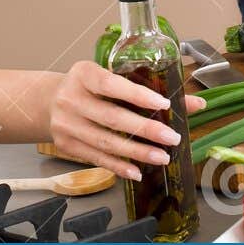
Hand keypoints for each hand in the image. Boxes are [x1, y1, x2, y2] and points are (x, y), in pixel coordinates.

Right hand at [48, 60, 205, 179]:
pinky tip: (137, 171)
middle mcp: (71, 98)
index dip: (138, 95)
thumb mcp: (111, 77)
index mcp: (84, 73)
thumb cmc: (88, 87)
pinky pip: (97, 158)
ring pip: (106, 142)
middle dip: (145, 129)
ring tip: (161, 157)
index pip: (111, 84)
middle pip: (112, 117)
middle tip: (172, 138)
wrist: (47, 101)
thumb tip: (196, 103)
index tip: (164, 104)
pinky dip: (118, 166)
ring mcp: (66, 124)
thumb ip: (149, 89)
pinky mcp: (66, 145)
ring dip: (137, 152)